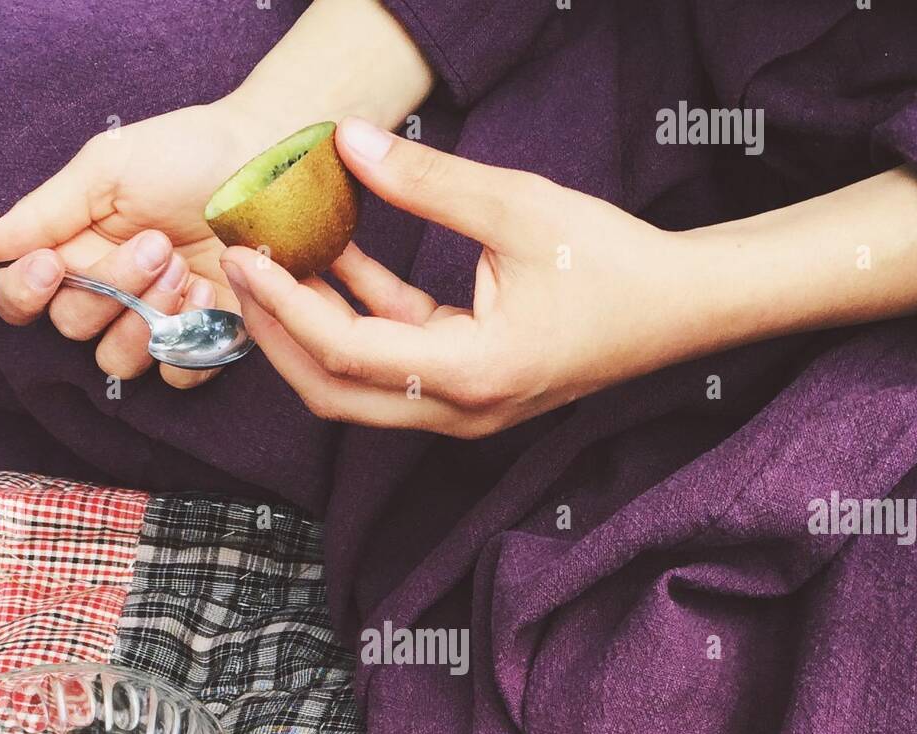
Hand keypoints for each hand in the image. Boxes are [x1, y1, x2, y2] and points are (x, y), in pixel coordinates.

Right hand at [0, 94, 282, 387]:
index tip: (50, 264)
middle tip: (156, 245)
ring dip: (146, 317)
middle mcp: (110, 294)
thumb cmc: (187, 154)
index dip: (24, 294)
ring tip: (182, 268)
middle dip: (110, 288)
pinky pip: (174, 378)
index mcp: (75, 250)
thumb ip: (43, 213)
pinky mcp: (205, 343)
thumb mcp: (106, 170)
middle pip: (71, 328)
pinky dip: (186, 345)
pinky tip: (207, 297)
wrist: (268, 168)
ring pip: (118, 360)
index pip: (22, 299)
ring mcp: (157, 323)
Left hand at [219, 117, 690, 436]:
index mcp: (470, 376)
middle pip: (334, 393)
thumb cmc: (612, 263)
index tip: (243, 256)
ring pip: (359, 384)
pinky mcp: (467, 389)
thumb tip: (345, 141)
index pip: (346, 354)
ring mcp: (462, 408)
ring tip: (276, 260)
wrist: (677, 309)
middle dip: (279, 335)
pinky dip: (362, 317)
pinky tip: (339, 259)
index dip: (285, 306)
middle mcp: (458, 410)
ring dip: (315, 328)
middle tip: (239, 272)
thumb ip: (428, 181)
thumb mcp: (518, 208)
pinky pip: (395, 361)